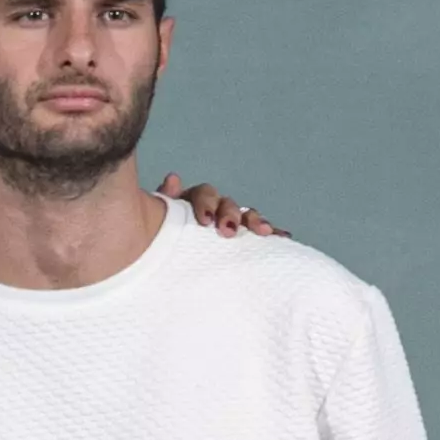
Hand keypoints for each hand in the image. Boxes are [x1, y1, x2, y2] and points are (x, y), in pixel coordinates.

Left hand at [151, 169, 282, 236]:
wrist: (160, 260)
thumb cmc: (156, 238)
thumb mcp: (155, 220)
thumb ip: (164, 202)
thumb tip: (173, 178)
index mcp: (192, 203)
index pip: (204, 195)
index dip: (206, 204)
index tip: (205, 221)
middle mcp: (213, 209)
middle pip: (227, 204)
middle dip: (231, 215)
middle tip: (228, 231)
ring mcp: (228, 223)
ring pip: (245, 216)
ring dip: (255, 221)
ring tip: (263, 231)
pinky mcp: (242, 239)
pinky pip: (257, 234)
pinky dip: (272, 233)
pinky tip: (283, 236)